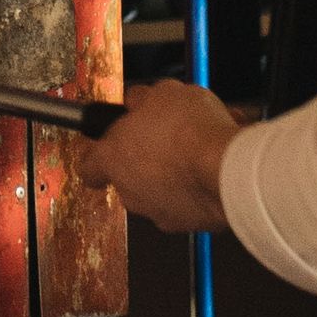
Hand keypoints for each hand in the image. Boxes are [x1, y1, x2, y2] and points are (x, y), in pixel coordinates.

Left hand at [83, 78, 242, 235]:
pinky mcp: (187, 223)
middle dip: (147, 156)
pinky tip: (215, 163)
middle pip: (129, 174)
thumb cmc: (191, 131)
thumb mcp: (162, 93)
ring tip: (200, 147)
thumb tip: (138, 100)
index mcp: (112, 158)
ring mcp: (157, 211)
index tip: (106, 144)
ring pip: (160, 188)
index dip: (97, 153)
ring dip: (175, 170)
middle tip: (167, 136)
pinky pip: (188, 201)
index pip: (88, 166)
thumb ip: (143, 99)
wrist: (228, 169)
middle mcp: (129, 191)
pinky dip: (198, 186)